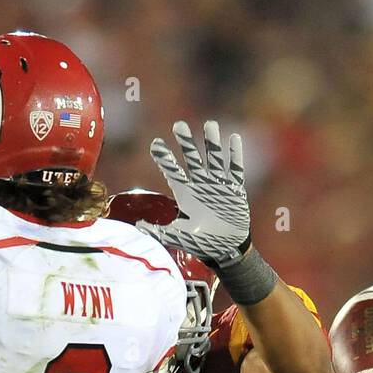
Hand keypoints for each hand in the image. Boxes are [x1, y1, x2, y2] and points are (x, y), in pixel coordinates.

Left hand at [139, 120, 249, 268]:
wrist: (225, 247)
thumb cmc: (201, 241)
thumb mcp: (177, 236)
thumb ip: (158, 231)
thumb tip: (137, 226)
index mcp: (186, 193)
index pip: (172, 171)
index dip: (164, 158)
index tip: (155, 143)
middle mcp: (201, 184)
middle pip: (192, 158)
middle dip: (186, 143)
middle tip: (178, 125)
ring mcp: (218, 184)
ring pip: (214, 159)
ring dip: (212, 143)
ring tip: (209, 124)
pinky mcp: (235, 189)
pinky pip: (235, 169)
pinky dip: (235, 155)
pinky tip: (233, 138)